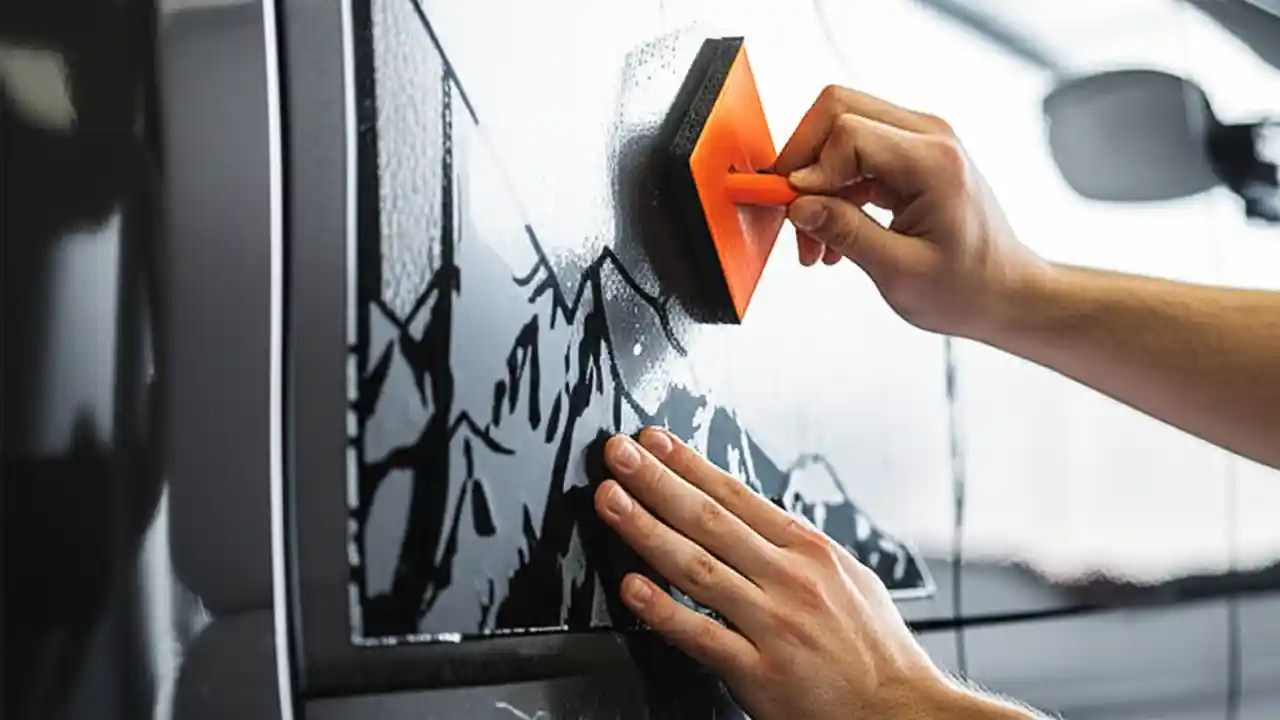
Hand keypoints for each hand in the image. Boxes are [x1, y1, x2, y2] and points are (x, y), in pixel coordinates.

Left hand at [594, 428, 1014, 718]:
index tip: (653, 439)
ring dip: (646, 529)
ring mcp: (773, 624)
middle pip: (708, 519)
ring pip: (697, 566)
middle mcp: (790, 579)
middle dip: (657, 480)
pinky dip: (664, 610)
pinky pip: (702, 635)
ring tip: (611, 501)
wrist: (904, 712)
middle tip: (618, 453)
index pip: (736, 494)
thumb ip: (799, 549)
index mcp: (809, 550)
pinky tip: (633, 589)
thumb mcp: (849, 579)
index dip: (689, 463)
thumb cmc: (875, 651)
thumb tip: (757, 518)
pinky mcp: (760, 672)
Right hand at [774, 85, 1050, 340]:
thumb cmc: (966, 288)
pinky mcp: (910, 155)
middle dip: (803, 161)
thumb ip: (846, 232)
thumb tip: (798, 205)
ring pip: (840, 126)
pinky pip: (853, 151)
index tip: (796, 213)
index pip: (847, 132)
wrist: (1004, 292)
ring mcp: (920, 140)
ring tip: (813, 240)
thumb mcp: (899, 272)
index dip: (810, 170)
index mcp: (933, 161)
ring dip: (815, 179)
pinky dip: (832, 187)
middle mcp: (929, 136)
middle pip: (838, 109)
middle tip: (791, 212)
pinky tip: (831, 234)